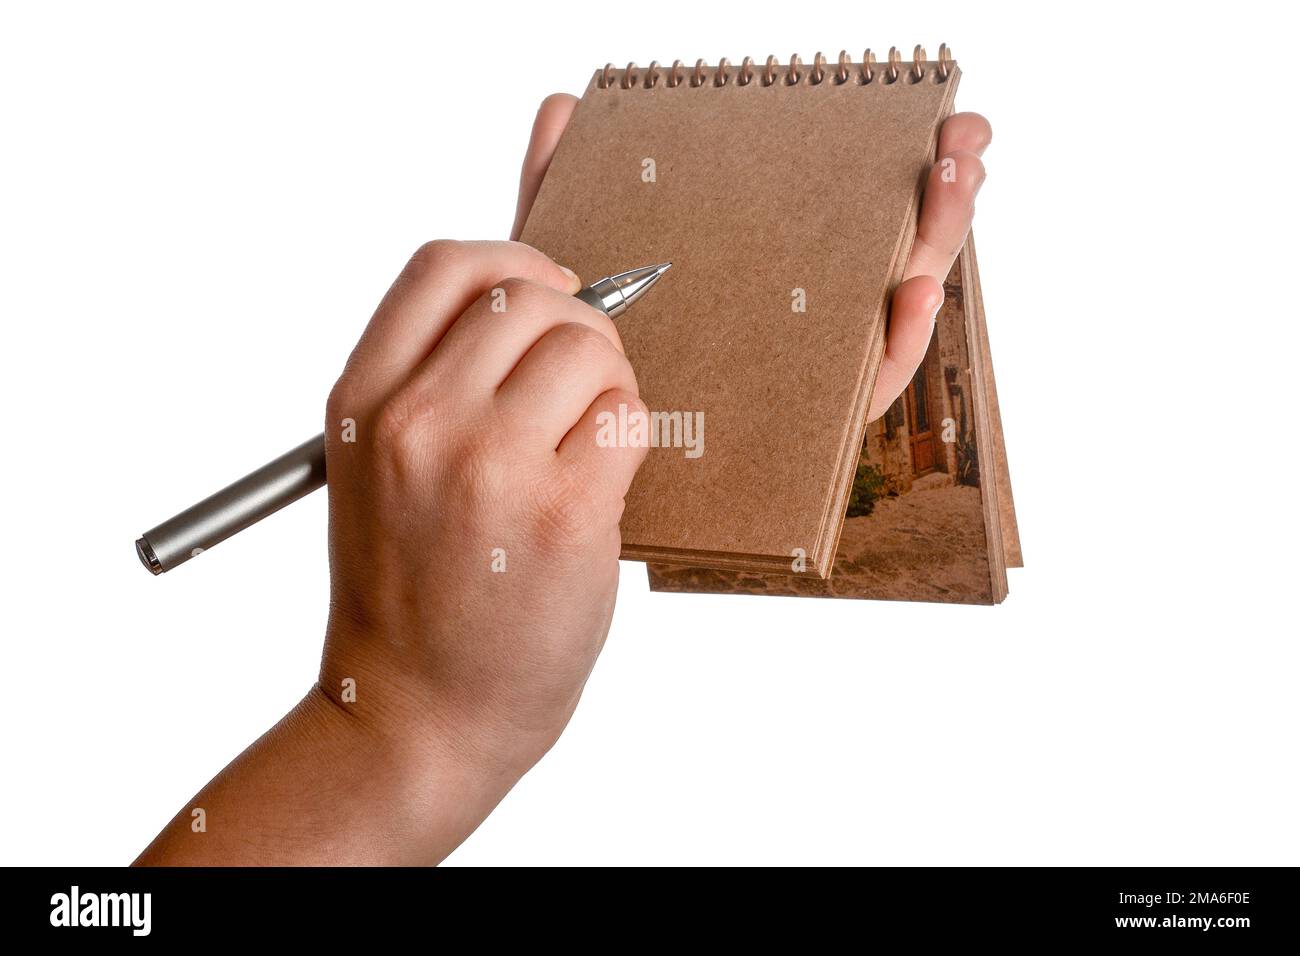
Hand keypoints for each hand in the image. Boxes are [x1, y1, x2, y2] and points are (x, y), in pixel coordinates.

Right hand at [319, 239, 644, 782]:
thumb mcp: (384, 466)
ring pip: (591, 349)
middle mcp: (418, 421)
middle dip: (577, 328)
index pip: (446, 263)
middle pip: (532, 295)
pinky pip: (628, 417)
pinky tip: (598, 488)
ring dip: (608, 388)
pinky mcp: (563, 512)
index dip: (514, 257)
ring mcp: (489, 464)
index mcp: (363, 402)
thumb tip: (532, 236)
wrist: (415, 718)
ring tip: (584, 447)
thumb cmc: (411, 592)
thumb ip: (438, 367)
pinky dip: (629, 442)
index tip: (547, 293)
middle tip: (577, 391)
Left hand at [510, 94, 991, 422]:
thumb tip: (559, 103)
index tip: (933, 110)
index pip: (843, 205)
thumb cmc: (588, 359)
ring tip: (954, 184)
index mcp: (766, 270)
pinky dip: (902, 339)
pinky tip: (916, 293)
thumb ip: (564, 188)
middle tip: (964, 137)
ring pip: (896, 303)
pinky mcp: (811, 423)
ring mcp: (813, 364)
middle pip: (889, 243)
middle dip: (940, 188)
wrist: (580, 459)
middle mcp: (804, 314)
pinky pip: (868, 383)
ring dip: (939, 242)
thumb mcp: (572, 269)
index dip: (895, 158)